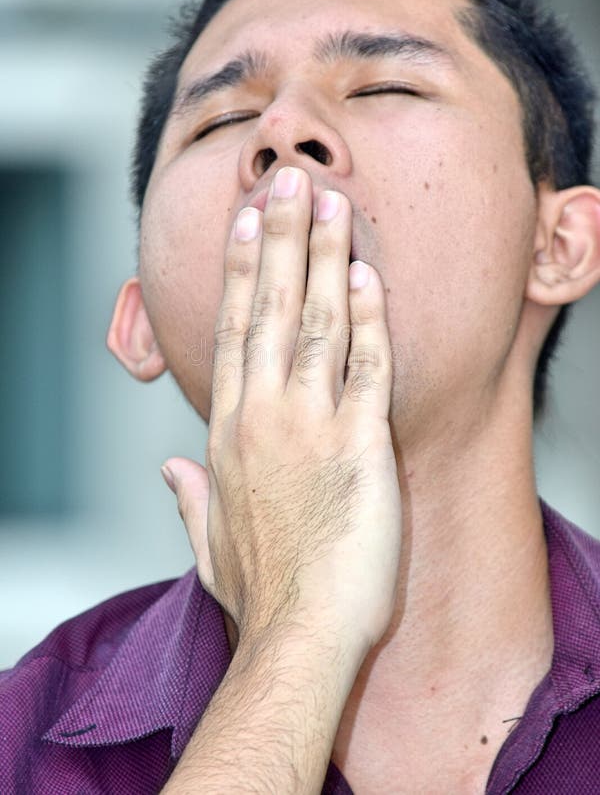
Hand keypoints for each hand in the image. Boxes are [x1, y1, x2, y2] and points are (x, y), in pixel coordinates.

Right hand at [162, 166, 400, 653]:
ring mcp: (309, 426)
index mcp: (228, 433)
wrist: (299, 639)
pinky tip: (368, 276)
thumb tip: (166, 465)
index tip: (248, 224)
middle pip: (271, 311)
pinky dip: (369, 320)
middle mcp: (262, 416)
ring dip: (323, 259)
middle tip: (286, 181)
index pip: (234, 333)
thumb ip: (187, 495)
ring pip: (317, 324)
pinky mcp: (359, 445)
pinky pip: (366, 369)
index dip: (243, 272)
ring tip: (329, 202)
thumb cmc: (263, 594)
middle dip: (278, 239)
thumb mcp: (208, 542)